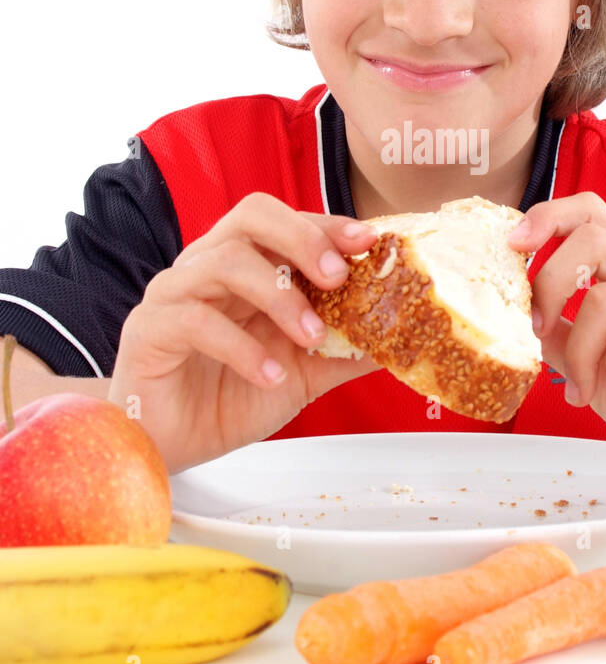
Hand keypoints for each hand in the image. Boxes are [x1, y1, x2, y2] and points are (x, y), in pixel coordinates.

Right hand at [108, 194, 380, 473]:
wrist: (172, 446)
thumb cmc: (227, 398)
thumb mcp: (302, 373)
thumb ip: (344, 352)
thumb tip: (399, 339)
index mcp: (244, 265)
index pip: (286, 221)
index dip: (327, 226)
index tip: (368, 242)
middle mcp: (207, 266)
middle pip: (251, 217)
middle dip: (302, 239)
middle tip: (337, 277)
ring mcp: (174, 293)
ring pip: (225, 262)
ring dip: (279, 296)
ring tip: (310, 337)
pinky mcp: (149, 329)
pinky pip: (195, 319)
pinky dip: (241, 347)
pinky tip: (269, 375)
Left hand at [507, 193, 605, 441]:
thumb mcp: (594, 360)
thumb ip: (562, 334)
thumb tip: (527, 319)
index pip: (590, 213)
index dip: (547, 216)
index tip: (513, 243)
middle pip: (590, 238)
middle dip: (549, 285)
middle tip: (538, 329)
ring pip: (604, 296)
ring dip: (581, 351)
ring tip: (585, 388)